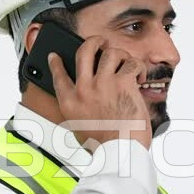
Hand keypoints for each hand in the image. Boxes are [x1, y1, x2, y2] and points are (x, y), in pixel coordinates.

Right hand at [46, 35, 151, 150]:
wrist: (120, 153)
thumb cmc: (104, 146)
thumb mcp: (79, 128)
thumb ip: (78, 110)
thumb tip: (84, 101)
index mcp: (70, 102)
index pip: (58, 76)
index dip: (55, 63)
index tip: (54, 56)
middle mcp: (84, 89)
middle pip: (84, 51)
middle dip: (94, 41)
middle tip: (100, 41)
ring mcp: (103, 84)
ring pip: (111, 52)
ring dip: (121, 56)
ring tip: (126, 64)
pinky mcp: (122, 83)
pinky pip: (131, 64)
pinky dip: (138, 68)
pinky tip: (139, 77)